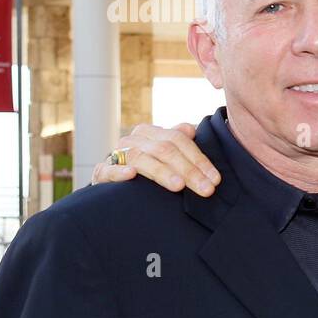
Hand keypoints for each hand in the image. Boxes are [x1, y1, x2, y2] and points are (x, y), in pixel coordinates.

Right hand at [90, 123, 220, 196]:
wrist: (114, 181)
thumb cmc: (148, 166)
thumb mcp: (165, 152)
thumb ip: (179, 141)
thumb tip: (192, 129)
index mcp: (150, 132)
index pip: (179, 141)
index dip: (199, 159)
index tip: (215, 179)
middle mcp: (134, 140)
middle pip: (165, 150)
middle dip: (189, 171)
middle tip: (206, 189)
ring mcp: (117, 155)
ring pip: (141, 159)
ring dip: (162, 172)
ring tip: (179, 185)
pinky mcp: (101, 172)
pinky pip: (108, 169)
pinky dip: (119, 172)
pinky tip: (132, 175)